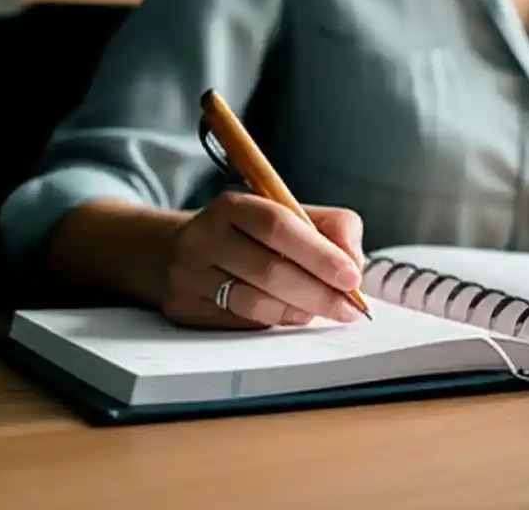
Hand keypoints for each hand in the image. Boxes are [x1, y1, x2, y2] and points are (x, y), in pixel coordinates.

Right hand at [159, 191, 365, 329]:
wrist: (174, 252)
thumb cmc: (247, 234)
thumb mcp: (288, 213)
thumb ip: (331, 228)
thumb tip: (354, 262)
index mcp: (234, 205)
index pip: (279, 226)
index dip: (320, 254)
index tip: (351, 277)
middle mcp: (205, 237)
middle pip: (269, 270)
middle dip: (318, 293)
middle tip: (348, 307)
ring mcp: (189, 275)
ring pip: (254, 303)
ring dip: (298, 311)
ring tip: (321, 311)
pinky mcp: (185, 308)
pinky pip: (239, 323)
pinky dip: (274, 322)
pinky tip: (291, 315)